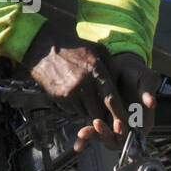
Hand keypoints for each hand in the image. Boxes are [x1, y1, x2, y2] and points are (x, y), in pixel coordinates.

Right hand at [21, 23, 127, 149]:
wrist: (45, 46)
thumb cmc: (75, 48)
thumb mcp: (98, 50)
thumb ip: (112, 68)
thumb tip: (119, 90)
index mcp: (96, 71)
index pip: (112, 100)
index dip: (119, 114)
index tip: (126, 124)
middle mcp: (83, 84)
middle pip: (99, 113)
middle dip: (103, 115)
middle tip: (104, 111)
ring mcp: (70, 92)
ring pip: (85, 113)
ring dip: (88, 108)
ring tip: (84, 91)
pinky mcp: (59, 97)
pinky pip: (73, 110)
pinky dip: (76, 105)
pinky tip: (72, 90)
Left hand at [75, 51, 159, 151]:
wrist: (123, 68)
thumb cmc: (136, 73)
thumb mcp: (145, 79)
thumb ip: (147, 91)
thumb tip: (151, 103)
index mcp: (145, 120)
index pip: (136, 135)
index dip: (126, 133)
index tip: (118, 124)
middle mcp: (131, 128)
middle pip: (119, 141)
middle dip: (107, 135)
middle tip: (97, 123)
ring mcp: (117, 127)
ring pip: (106, 139)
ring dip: (94, 137)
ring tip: (83, 132)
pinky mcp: (105, 123)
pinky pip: (96, 133)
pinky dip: (88, 137)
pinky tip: (78, 145)